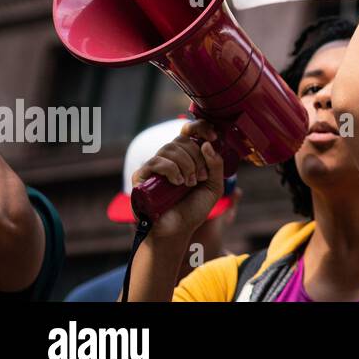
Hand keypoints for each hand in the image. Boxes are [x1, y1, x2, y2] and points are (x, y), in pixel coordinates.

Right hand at [130, 119, 223, 239]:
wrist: (177, 230)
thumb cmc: (194, 209)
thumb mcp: (214, 185)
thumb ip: (216, 165)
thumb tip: (207, 144)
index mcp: (186, 156)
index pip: (189, 131)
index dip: (201, 127)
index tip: (214, 136)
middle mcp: (169, 158)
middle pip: (182, 139)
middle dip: (197, 157)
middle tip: (200, 177)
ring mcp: (155, 166)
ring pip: (170, 148)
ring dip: (186, 164)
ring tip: (190, 183)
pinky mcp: (142, 177)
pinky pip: (156, 161)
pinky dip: (171, 169)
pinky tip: (178, 182)